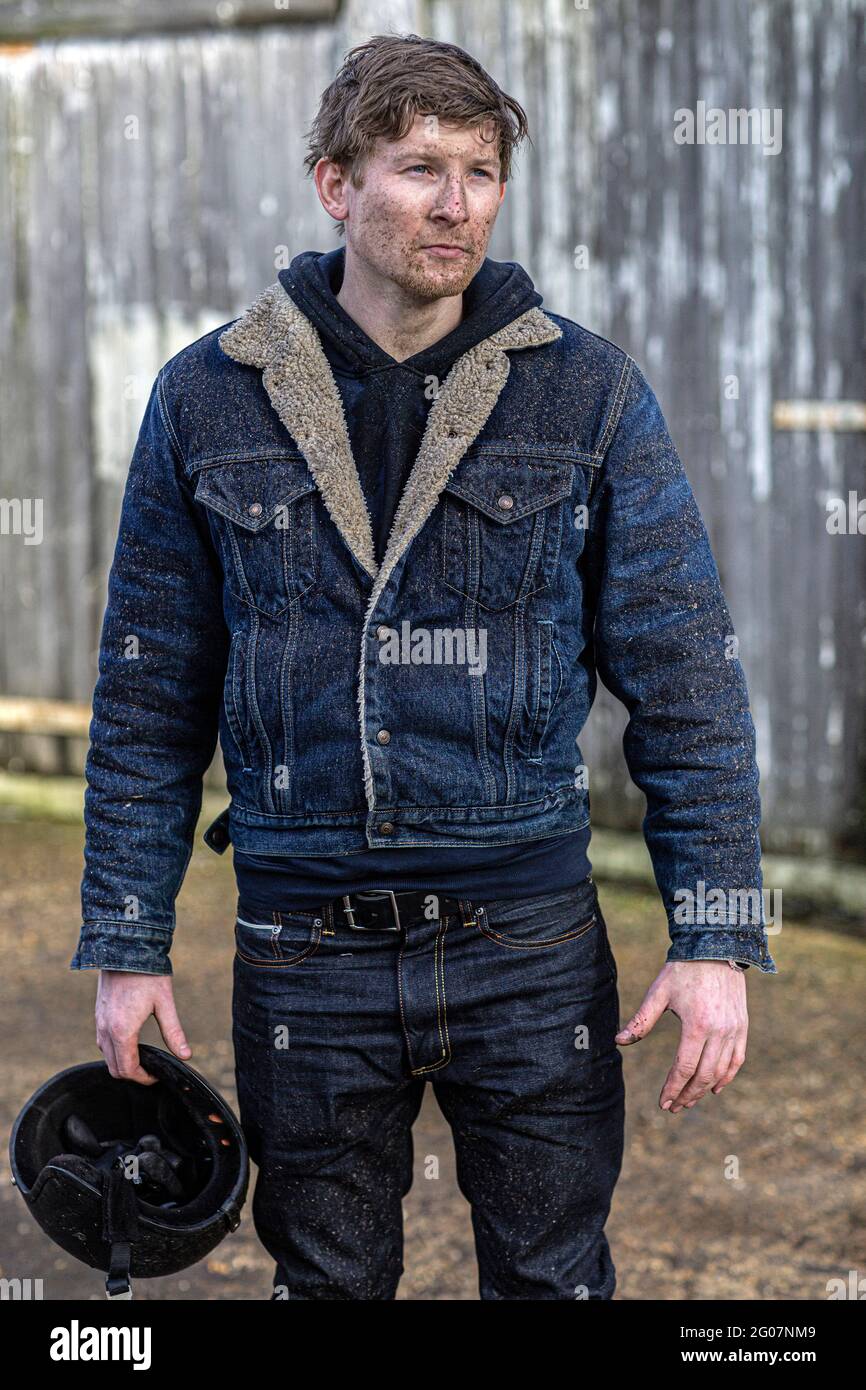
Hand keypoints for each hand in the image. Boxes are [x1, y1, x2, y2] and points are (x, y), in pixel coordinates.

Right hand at [95, 970, 191, 1085]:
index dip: (143, 1078)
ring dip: (122, 1062)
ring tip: (143, 1057)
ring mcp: (99, 1022)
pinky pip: (102, 1042)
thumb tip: (186, 1056)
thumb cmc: (147, 974)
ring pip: (106, 1056)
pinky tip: (131, 1042)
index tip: (156, 1076)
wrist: (125, 948)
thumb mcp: (165, 1003)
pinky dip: (114, 1050)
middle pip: (114, 1068)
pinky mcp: (98, 1014)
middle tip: (151, 1070)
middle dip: (132, 1074)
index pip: (128, 1069)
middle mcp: (106, 1029)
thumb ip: (174, 1032)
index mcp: (122, 1030)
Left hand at [615, 960, 747, 1111]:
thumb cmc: (683, 970)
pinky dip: (727, 1076)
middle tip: (674, 1107)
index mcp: (697, 1025)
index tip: (663, 1102)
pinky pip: (737, 1059)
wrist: (716, 948)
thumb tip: (619, 1041)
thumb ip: (641, 1020)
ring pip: (721, 1071)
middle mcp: (719, 1031)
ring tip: (689, 1101)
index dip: (673, 1088)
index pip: (684, 1068)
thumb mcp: (659, 992)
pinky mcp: (742, 1026)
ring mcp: (734, 1030)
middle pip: (703, 1075)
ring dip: (705, 1090)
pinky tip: (715, 1088)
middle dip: (687, 1095)